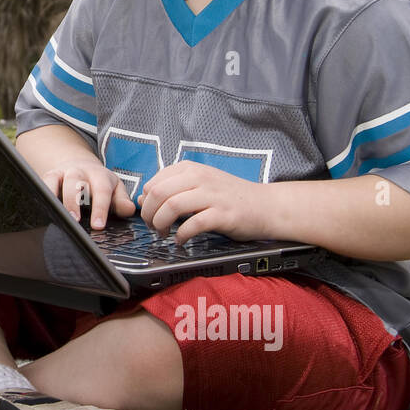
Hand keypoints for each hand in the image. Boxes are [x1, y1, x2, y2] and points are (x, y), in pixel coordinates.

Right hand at [40, 157, 136, 228]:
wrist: (81, 165)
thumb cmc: (100, 184)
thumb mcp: (115, 190)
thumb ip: (121, 201)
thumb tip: (129, 210)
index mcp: (100, 176)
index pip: (101, 191)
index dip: (100, 208)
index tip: (98, 225)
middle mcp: (81, 171)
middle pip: (76, 183)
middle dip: (75, 202)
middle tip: (75, 221)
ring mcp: (64, 173)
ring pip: (59, 182)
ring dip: (58, 199)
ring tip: (61, 217)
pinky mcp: (50, 175)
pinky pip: (44, 182)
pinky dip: (44, 193)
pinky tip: (46, 207)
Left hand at [136, 161, 271, 243]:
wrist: (266, 205)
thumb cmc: (230, 197)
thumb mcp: (199, 185)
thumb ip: (172, 189)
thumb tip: (143, 199)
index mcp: (191, 169)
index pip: (154, 182)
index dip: (145, 202)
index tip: (149, 214)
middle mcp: (200, 178)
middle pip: (159, 193)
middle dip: (149, 214)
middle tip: (153, 227)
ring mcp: (213, 195)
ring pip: (172, 206)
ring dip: (161, 224)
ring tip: (163, 234)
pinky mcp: (223, 214)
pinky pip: (193, 224)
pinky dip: (182, 235)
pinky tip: (181, 241)